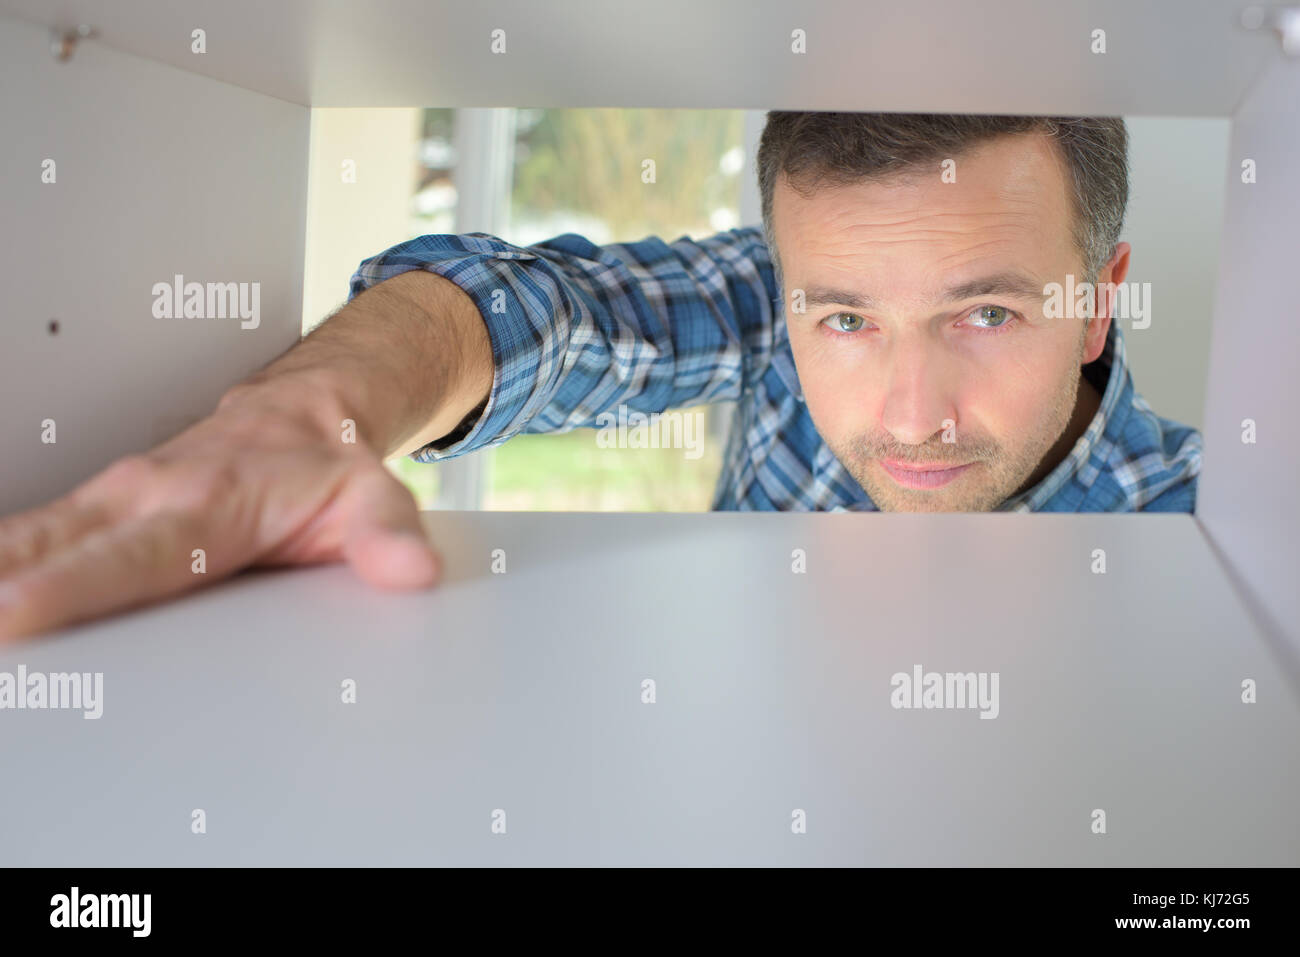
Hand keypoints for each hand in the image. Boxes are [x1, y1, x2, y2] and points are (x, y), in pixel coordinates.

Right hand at [0, 387, 440, 641]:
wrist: (305, 417)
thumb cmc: (327, 467)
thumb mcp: (375, 498)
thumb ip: (388, 537)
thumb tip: (409, 571)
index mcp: (210, 504)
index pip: (133, 556)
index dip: (73, 587)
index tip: (17, 612)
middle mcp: (148, 495)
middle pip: (55, 544)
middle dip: (1, 580)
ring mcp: (114, 497)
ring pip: (28, 534)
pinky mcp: (96, 505)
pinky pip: (28, 531)